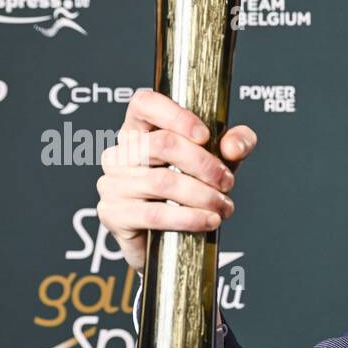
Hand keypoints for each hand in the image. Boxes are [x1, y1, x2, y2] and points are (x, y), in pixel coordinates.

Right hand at [96, 89, 257, 272]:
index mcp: (139, 130)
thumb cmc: (190, 193)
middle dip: (205, 164)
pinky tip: (208, 221)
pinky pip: (155, 214)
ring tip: (223, 207)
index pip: (145, 104)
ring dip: (203, 195)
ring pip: (163, 181)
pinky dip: (189, 218)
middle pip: (163, 144)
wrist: (170, 243)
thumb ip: (235, 145)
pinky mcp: (113, 214)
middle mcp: (120, 153)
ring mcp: (112, 183)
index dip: (175, 114)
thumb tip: (233, 145)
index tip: (205, 135)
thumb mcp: (218, 163)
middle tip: (227, 182)